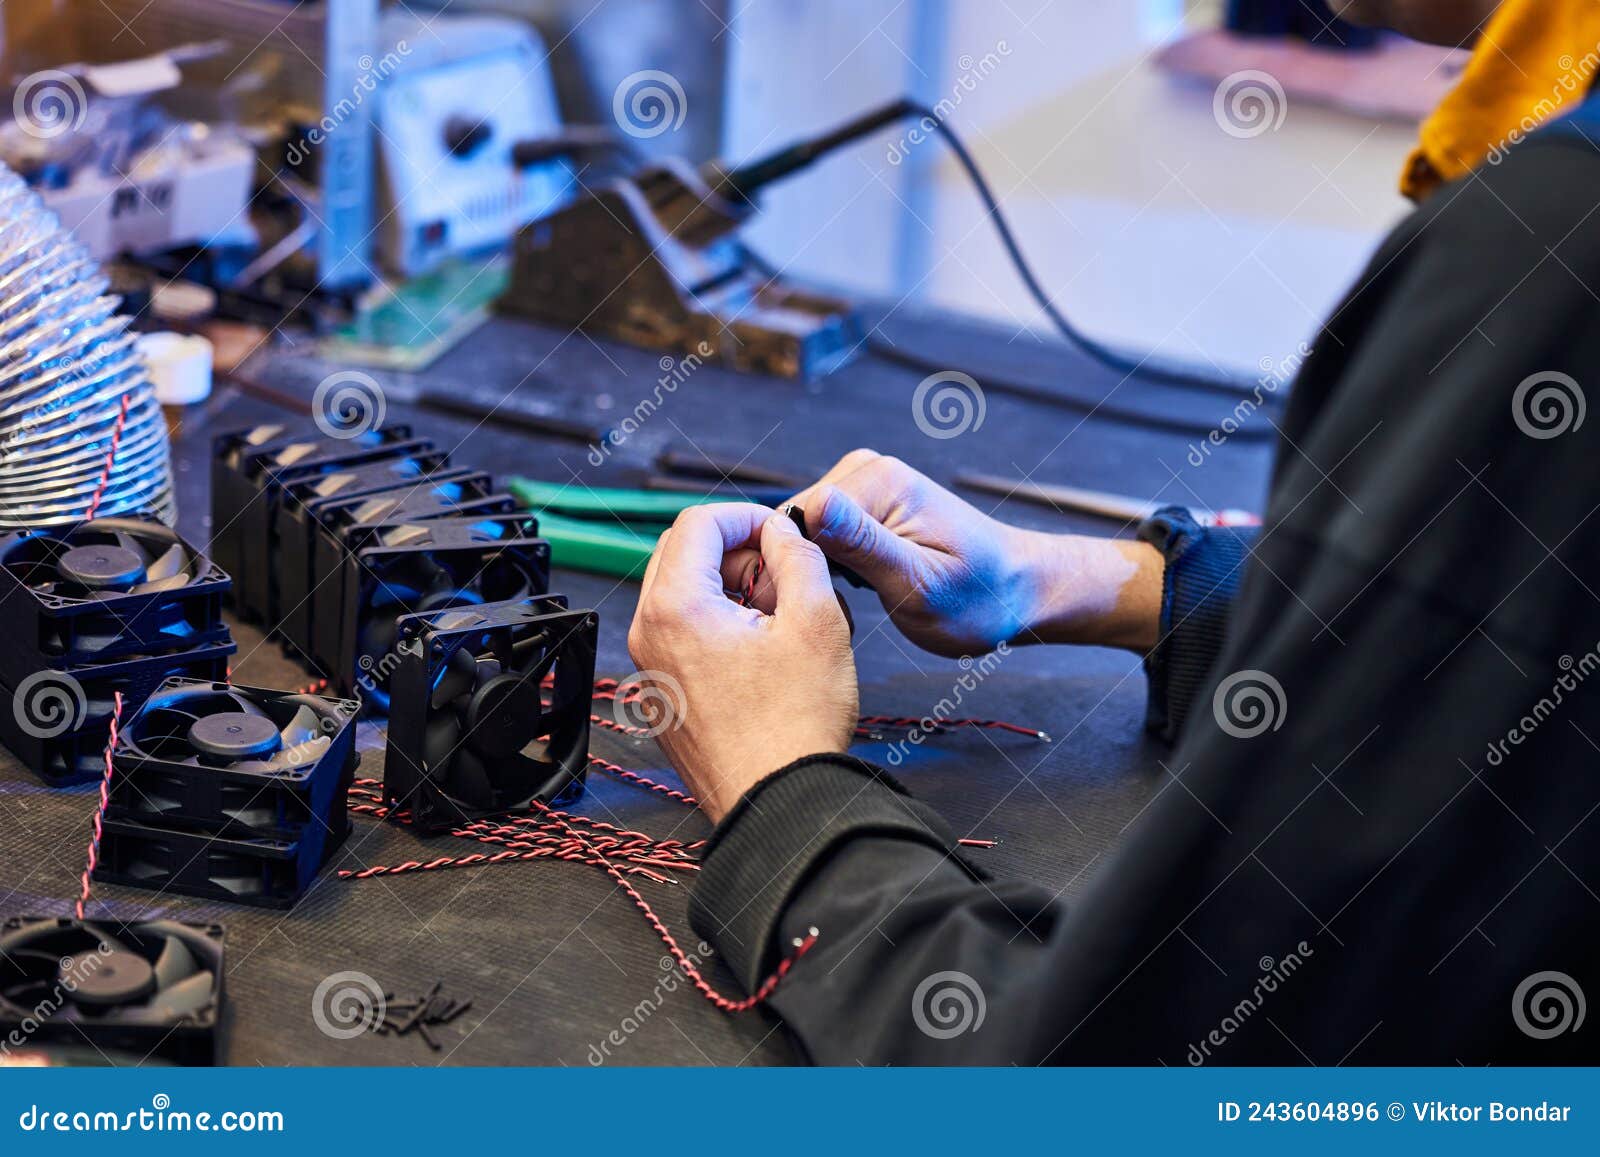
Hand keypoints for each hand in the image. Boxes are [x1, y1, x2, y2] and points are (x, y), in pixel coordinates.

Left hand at [627, 504, 858, 821]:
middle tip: (782, 572)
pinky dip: (718, 622)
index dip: (747, 516)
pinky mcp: (665, 697)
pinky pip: (681, 635)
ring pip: (681, 594)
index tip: (782, 532)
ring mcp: (651, 669)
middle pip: (681, 552)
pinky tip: (763, 650)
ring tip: (780, 615)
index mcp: (675, 609)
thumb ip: (798, 557)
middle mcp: (649, 635)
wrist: (779, 806)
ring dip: (728, 586)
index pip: (697, 522)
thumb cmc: (796, 727)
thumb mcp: (818, 621)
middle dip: (735, 549)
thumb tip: (782, 530)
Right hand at [782, 450, 1163, 655]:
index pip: (795, 520)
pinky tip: (860, 585)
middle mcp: (869, 470)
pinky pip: (824, 531)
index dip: (796, 567)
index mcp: (878, 482)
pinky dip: (831, 562)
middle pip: (795, 522)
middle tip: (847, 606)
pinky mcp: (869, 503)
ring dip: (819, 566)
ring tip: (859, 595)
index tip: (821, 605)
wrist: (1017, 591)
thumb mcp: (918, 583)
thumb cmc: (977, 599)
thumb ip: (864, 545)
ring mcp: (869, 484)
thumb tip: (814, 505)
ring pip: (806, 529)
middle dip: (807, 566)